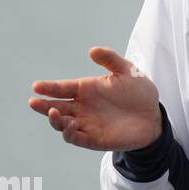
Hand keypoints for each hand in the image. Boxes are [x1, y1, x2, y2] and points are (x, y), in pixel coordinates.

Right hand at [28, 46, 162, 151]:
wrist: (154, 115)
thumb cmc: (139, 92)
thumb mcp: (128, 72)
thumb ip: (111, 60)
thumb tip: (92, 50)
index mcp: (86, 89)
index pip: (62, 88)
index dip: (48, 88)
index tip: (36, 86)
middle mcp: (82, 107)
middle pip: (56, 107)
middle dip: (43, 105)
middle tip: (34, 102)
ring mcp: (86, 124)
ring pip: (62, 124)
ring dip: (55, 119)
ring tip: (54, 112)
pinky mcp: (94, 139)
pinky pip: (77, 138)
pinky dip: (70, 133)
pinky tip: (70, 125)